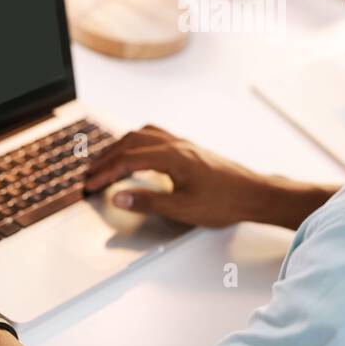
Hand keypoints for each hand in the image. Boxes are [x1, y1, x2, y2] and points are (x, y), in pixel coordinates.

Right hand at [84, 124, 334, 229]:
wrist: (255, 194)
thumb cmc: (225, 202)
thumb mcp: (182, 209)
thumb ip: (148, 202)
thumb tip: (118, 196)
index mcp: (172, 156)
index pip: (127, 160)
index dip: (105, 172)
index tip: (90, 184)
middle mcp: (176, 145)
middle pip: (131, 143)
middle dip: (106, 157)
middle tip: (90, 172)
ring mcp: (184, 145)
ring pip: (142, 136)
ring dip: (120, 146)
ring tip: (106, 160)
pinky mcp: (190, 150)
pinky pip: (156, 136)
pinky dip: (137, 141)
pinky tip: (137, 152)